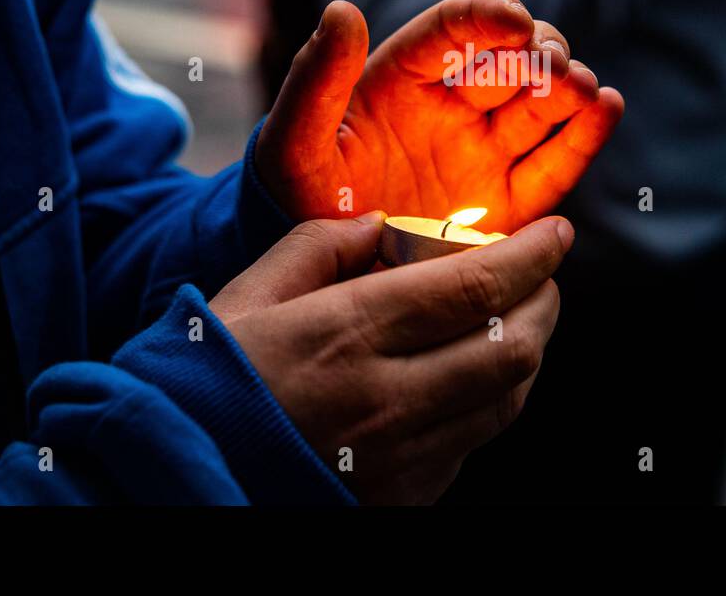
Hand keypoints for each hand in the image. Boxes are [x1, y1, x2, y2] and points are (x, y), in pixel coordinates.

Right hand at [210, 212, 570, 503]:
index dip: (533, 256)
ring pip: (507, 400)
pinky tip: (472, 376)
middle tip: (542, 274)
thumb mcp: (249, 294)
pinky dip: (492, 400)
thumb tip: (382, 226)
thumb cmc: (204, 379)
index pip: (477, 288)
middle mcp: (388, 400)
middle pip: (514, 347)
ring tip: (516, 318)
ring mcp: (402, 458)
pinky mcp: (404, 498)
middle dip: (545, 301)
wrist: (170, 478)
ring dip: (529, 351)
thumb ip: (321, 246)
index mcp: (349, 335)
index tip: (556, 233)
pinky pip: (475, 444)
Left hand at [254, 0, 623, 232]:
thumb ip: (315, 79)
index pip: (454, 29)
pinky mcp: (509, 205)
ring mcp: (485, 154)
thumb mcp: (293, 139)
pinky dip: (585, 136)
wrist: (318, 275)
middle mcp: (453, 107)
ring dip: (568, 87)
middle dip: (537, 51)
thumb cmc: (295, 195)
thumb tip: (343, 9)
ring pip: (541, 105)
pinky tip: (607, 107)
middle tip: (549, 63)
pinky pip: (556, 166)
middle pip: (511, 60)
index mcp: (404, 78)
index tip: (513, 19)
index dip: (486, 16)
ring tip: (582, 87)